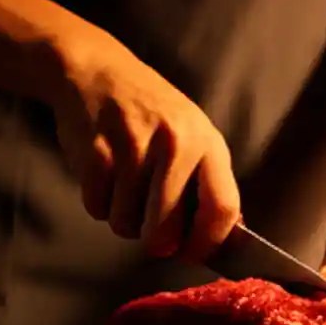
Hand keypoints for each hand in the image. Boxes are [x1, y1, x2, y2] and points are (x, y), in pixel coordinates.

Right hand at [48, 27, 239, 259]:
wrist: (98, 71)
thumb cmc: (153, 115)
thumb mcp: (194, 137)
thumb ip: (209, 184)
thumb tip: (230, 239)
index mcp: (207, 144)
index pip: (222, 209)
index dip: (208, 243)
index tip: (194, 253)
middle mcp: (175, 145)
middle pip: (166, 230)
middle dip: (158, 243)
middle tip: (153, 232)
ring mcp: (133, 148)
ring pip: (127, 225)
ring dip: (125, 220)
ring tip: (128, 188)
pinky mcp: (96, 153)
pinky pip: (97, 209)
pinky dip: (99, 204)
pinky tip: (106, 177)